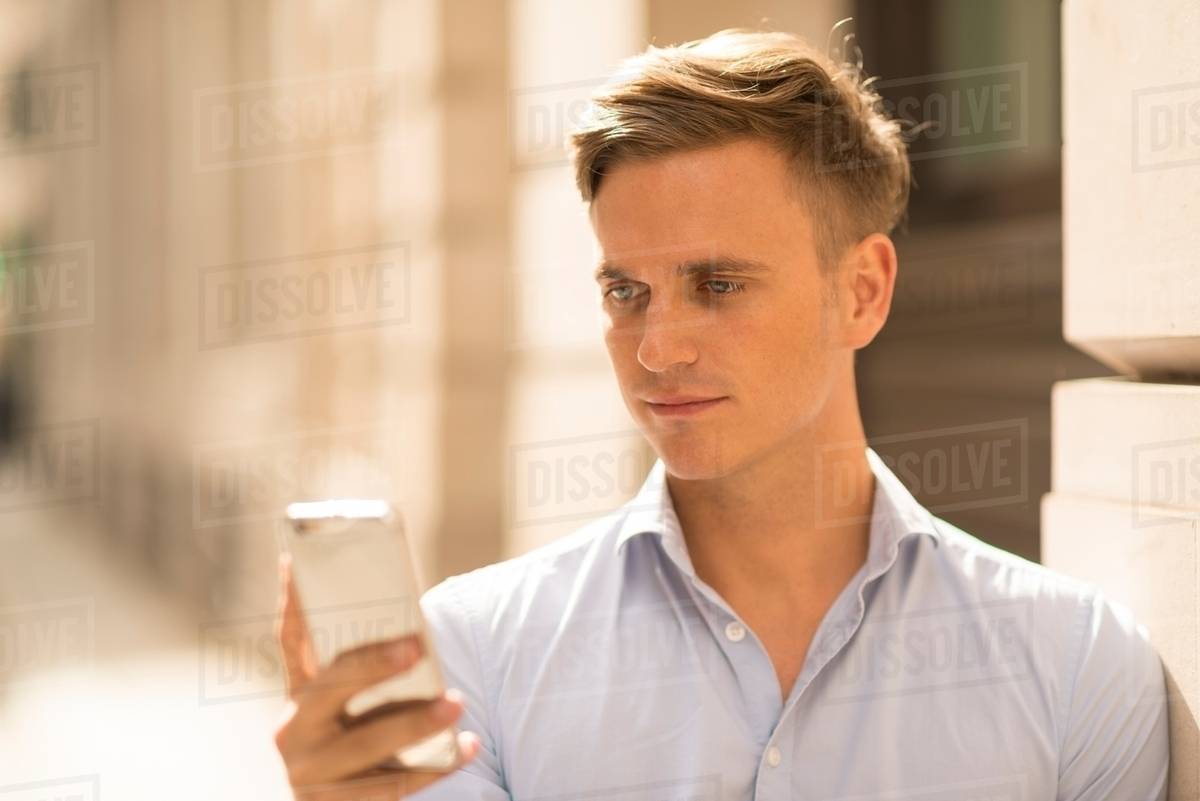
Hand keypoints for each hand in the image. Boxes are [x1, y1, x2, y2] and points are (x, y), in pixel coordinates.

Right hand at [272, 554, 480, 799]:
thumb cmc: (351, 744)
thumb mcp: (343, 709)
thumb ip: (363, 674)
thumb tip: (412, 627)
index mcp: (297, 695)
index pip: (291, 641)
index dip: (293, 601)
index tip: (297, 561)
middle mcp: (293, 730)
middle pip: (331, 688)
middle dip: (374, 665)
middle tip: (417, 646)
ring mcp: (310, 774)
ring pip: (367, 744)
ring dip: (416, 722)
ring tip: (457, 703)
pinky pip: (392, 787)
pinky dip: (435, 768)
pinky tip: (467, 747)